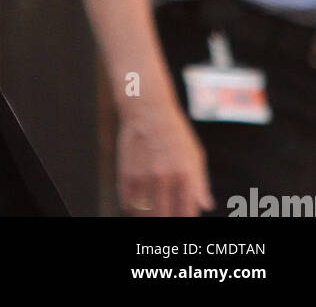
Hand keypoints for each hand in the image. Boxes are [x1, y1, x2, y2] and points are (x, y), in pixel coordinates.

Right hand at [117, 102, 214, 217]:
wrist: (147, 109)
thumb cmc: (175, 133)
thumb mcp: (195, 154)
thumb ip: (200, 183)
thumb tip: (206, 206)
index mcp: (185, 174)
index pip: (186, 214)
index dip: (184, 222)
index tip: (181, 220)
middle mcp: (164, 176)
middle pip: (163, 216)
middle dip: (165, 220)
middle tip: (166, 216)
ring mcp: (143, 175)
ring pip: (143, 214)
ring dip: (148, 217)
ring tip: (152, 213)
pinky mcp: (126, 172)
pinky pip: (127, 202)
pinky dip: (132, 208)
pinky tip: (138, 206)